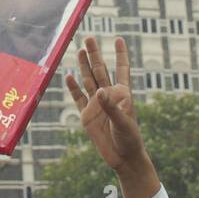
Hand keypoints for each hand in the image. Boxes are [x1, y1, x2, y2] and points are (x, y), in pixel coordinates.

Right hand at [66, 36, 143, 171]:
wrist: (122, 158)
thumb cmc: (129, 139)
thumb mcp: (123, 123)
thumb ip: (111, 107)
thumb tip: (100, 91)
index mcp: (123, 94)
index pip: (122, 70)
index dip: (121, 54)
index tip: (118, 39)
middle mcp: (109, 96)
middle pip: (101, 71)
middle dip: (95, 55)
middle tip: (89, 38)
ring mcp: (97, 105)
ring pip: (89, 80)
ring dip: (84, 66)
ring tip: (80, 50)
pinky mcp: (87, 116)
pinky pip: (78, 98)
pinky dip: (73, 88)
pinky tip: (69, 76)